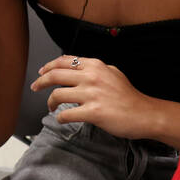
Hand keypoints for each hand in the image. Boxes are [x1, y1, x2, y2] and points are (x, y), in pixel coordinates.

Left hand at [32, 55, 151, 139]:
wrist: (144, 114)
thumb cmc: (129, 96)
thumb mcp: (112, 73)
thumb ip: (95, 69)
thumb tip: (76, 67)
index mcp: (95, 65)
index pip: (64, 61)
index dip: (48, 66)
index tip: (41, 73)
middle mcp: (91, 77)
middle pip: (55, 75)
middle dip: (41, 82)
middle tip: (35, 87)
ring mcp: (91, 94)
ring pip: (57, 95)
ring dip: (50, 102)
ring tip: (51, 106)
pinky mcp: (93, 112)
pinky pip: (67, 114)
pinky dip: (60, 117)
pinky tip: (62, 118)